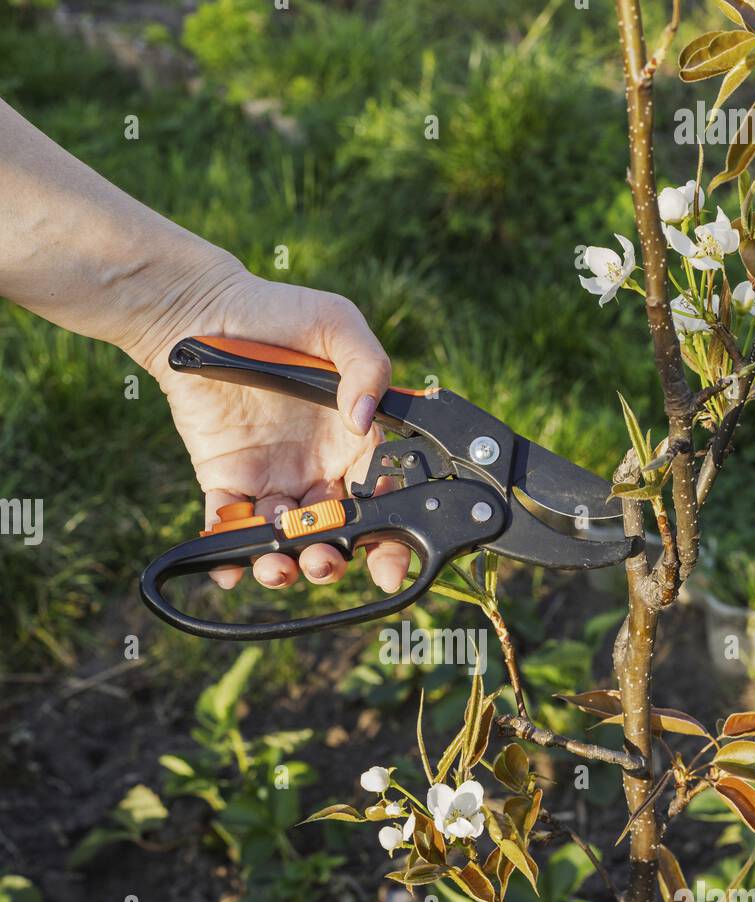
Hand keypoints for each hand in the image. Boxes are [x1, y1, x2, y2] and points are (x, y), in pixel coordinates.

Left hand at [146, 265, 409, 594]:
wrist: (199, 311)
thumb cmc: (275, 313)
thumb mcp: (336, 324)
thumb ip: (367, 366)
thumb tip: (364, 420)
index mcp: (351, 441)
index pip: (379, 498)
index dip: (389, 536)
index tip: (388, 562)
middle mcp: (316, 469)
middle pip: (333, 531)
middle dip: (332, 557)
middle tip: (322, 561)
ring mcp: (271, 478)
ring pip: (284, 538)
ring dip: (284, 563)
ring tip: (277, 566)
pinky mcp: (225, 480)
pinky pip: (229, 525)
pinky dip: (228, 554)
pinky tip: (229, 570)